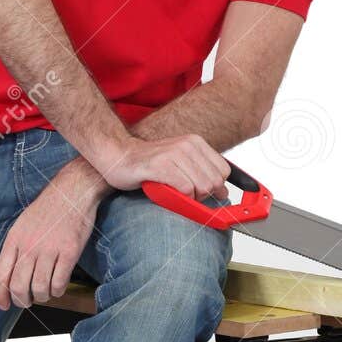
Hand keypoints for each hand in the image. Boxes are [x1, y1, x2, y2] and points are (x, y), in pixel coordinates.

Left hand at [0, 164, 102, 310]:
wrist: (71, 192)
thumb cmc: (47, 210)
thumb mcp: (22, 226)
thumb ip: (15, 249)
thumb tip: (9, 276)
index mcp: (14, 240)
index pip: (0, 275)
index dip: (0, 295)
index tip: (3, 305)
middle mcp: (29, 246)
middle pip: (18, 287)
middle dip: (22, 301)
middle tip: (28, 301)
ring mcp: (49, 250)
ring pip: (40, 289)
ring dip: (42, 297)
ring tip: (45, 293)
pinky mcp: (69, 252)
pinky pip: (59, 283)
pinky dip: (58, 291)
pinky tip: (58, 286)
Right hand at [95, 133, 229, 199]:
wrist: (118, 156)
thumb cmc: (149, 164)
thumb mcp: (181, 163)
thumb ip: (202, 173)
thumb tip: (224, 194)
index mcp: (196, 142)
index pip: (224, 172)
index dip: (216, 188)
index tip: (202, 193)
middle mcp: (187, 145)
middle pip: (215, 182)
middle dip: (204, 196)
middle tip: (185, 195)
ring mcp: (174, 154)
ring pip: (202, 187)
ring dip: (191, 198)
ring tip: (175, 193)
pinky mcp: (160, 166)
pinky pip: (185, 189)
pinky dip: (181, 198)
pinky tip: (169, 193)